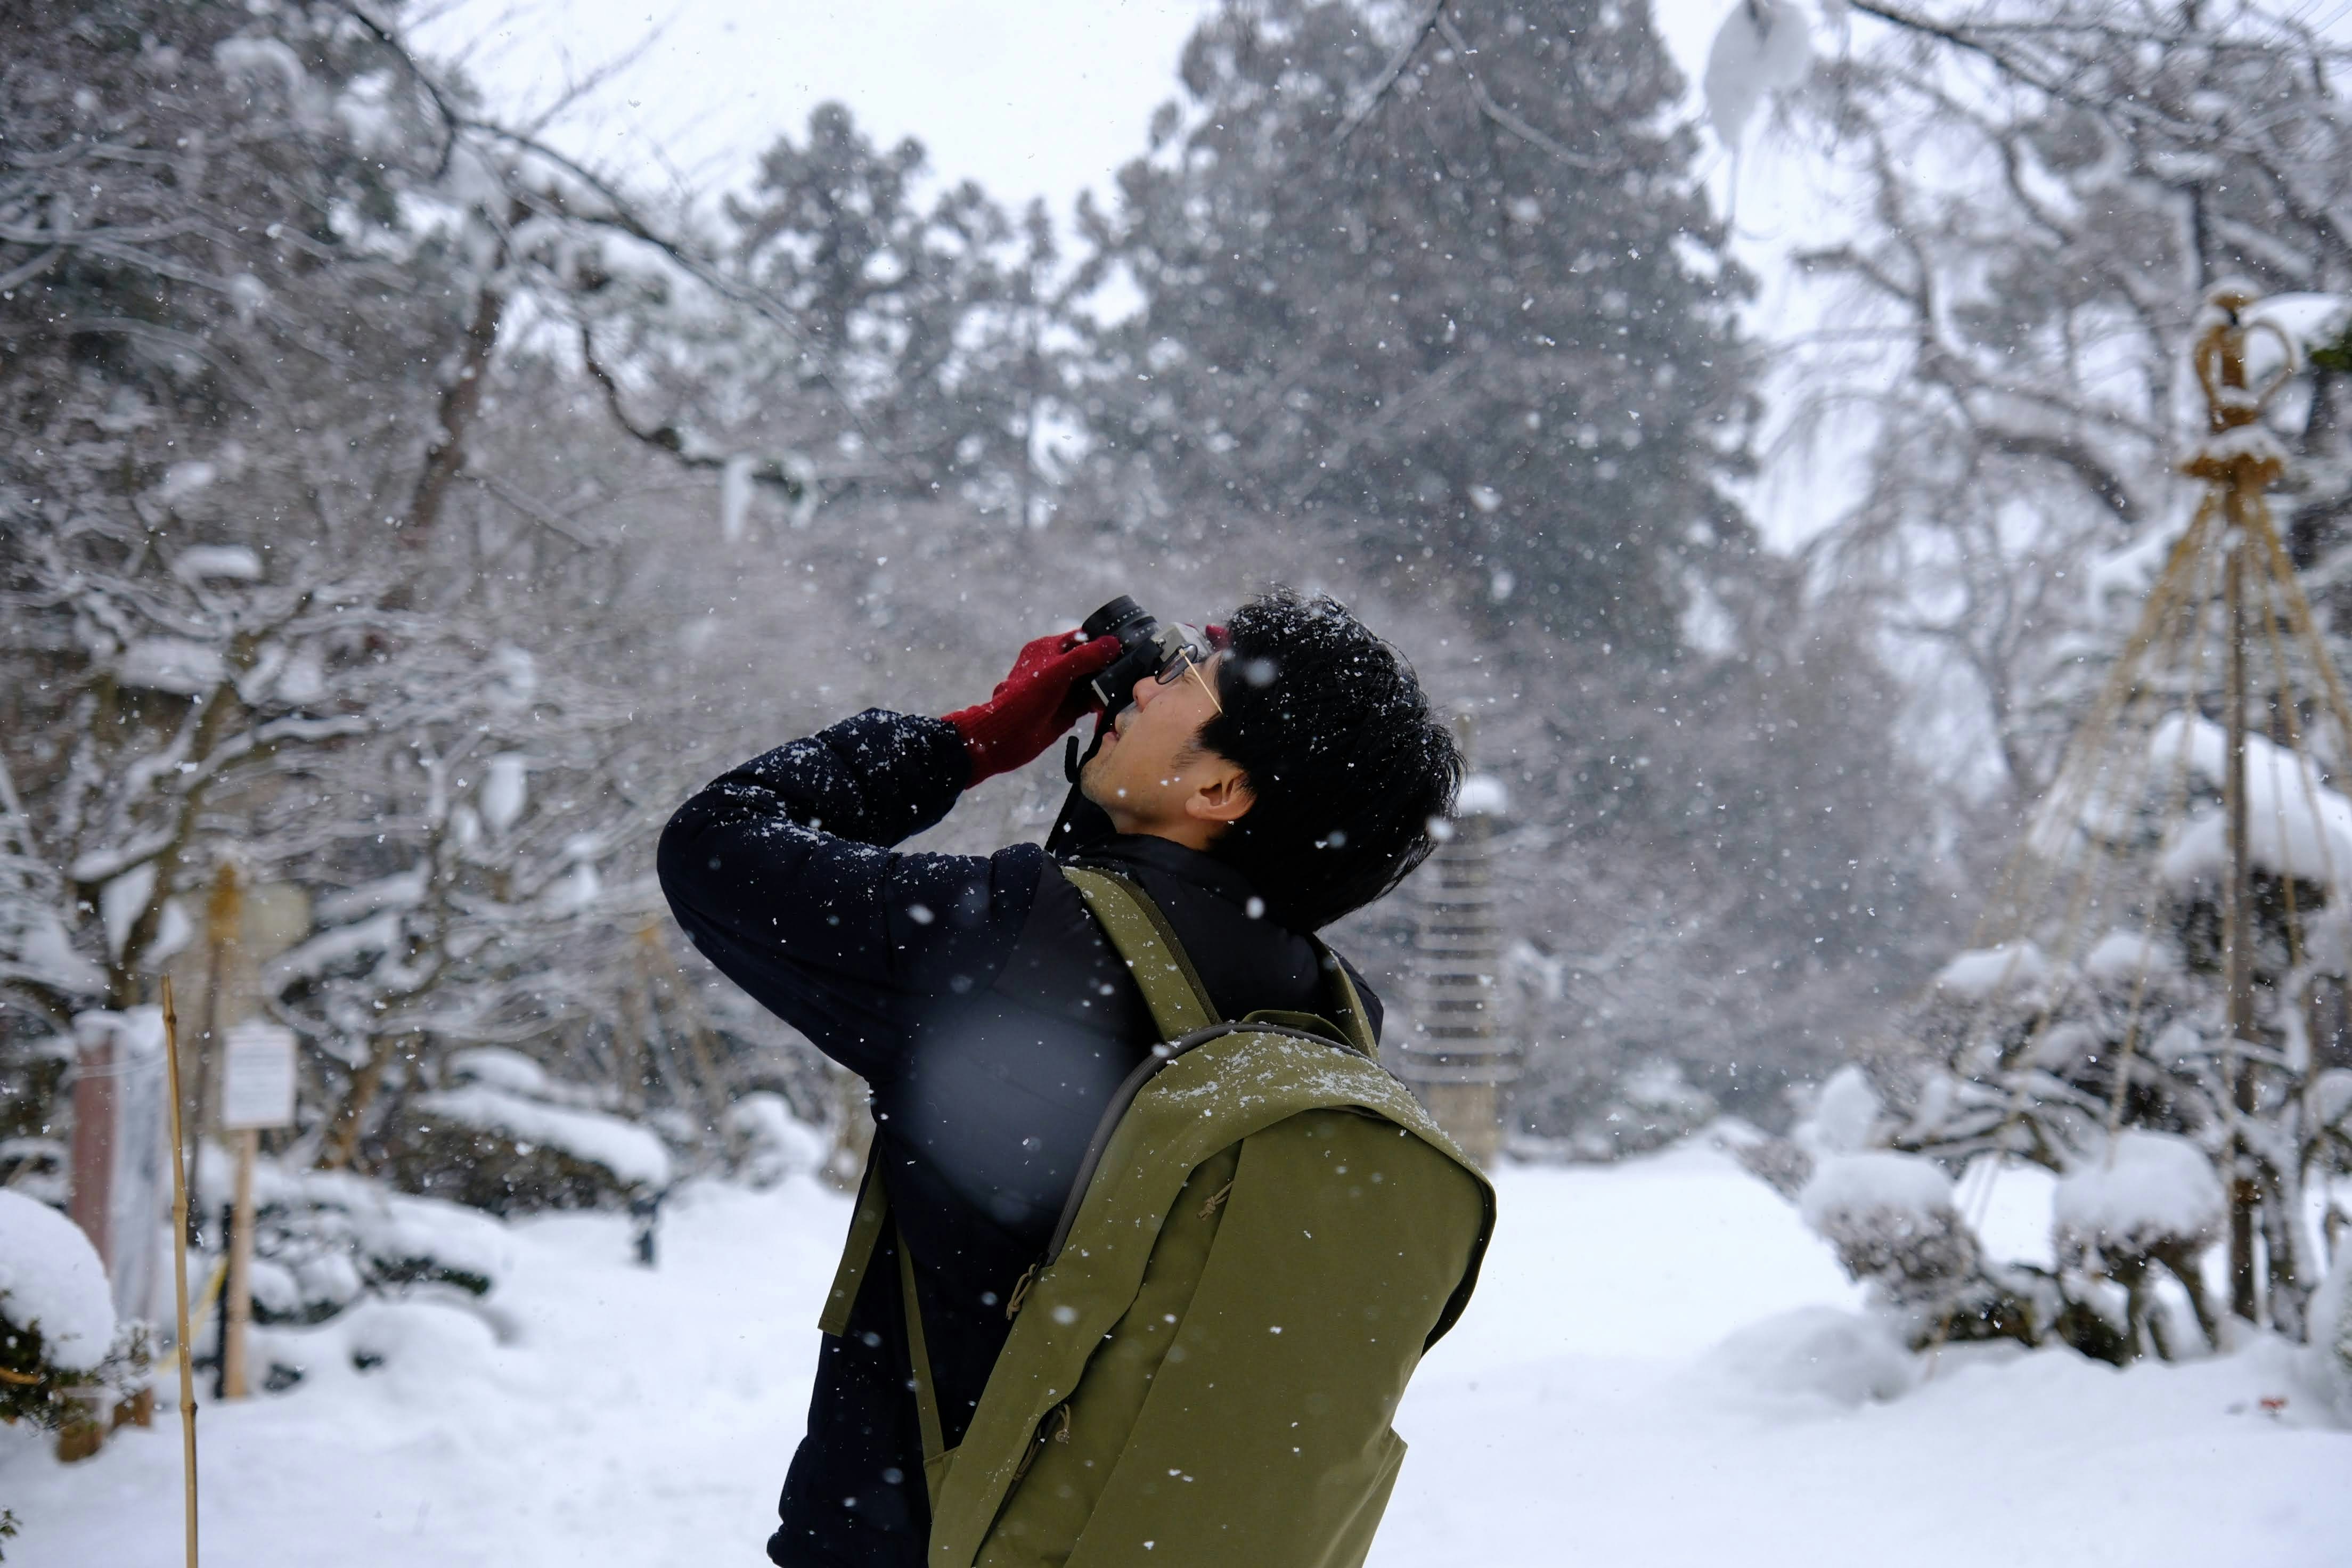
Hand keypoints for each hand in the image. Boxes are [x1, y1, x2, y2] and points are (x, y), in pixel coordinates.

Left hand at [944, 629, 1122, 784]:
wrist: (1006, 737)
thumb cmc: (1024, 699)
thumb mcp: (1057, 671)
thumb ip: (1085, 657)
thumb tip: (1113, 643)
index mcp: (1047, 649)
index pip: (1081, 638)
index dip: (1101, 641)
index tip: (1123, 646)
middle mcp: (1055, 667)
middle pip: (1090, 661)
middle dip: (1107, 665)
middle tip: (1128, 668)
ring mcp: (1062, 689)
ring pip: (1091, 682)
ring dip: (1105, 685)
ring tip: (1122, 687)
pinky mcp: (1067, 710)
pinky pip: (1089, 702)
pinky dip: (1101, 702)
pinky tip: (1112, 704)